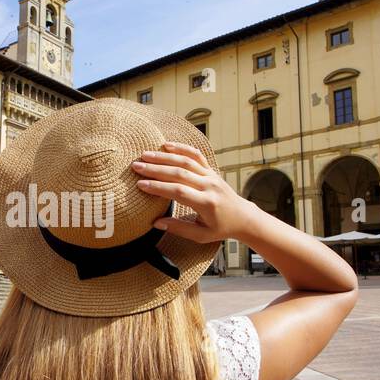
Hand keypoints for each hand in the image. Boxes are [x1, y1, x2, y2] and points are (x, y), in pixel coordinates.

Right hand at [131, 142, 260, 243]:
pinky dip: (182, 148)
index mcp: (206, 203)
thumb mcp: (200, 235)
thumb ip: (178, 228)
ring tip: (145, 155)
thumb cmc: (220, 228)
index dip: (158, 187)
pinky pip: (196, 155)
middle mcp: (209, 186)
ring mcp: (211, 175)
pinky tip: (167, 145)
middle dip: (156, 169)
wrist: (242, 216)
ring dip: (164, 157)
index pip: (178, 191)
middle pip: (179, 173)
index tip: (140, 185)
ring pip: (185, 161)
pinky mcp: (211, 170)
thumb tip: (156, 223)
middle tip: (136, 166)